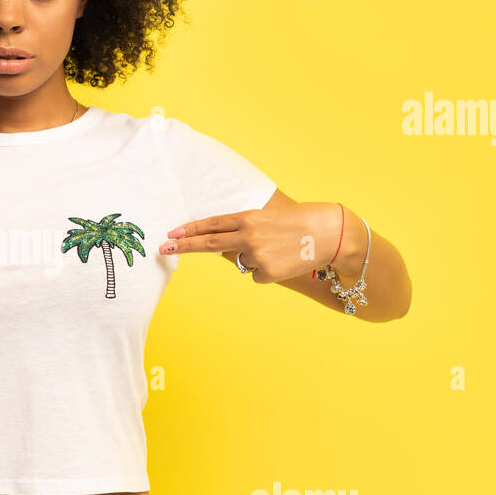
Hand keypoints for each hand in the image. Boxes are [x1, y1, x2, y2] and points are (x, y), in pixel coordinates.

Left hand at [158, 202, 350, 284]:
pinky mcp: (267, 273)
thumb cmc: (304, 222)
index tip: (171, 234)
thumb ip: (246, 231)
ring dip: (256, 260)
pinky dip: (269, 272)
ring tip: (281, 249)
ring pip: (242, 263)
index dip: (191, 229)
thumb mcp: (270, 219)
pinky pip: (258, 276)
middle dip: (184, 246)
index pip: (212, 224)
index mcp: (249, 218)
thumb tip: (227, 251)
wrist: (332, 233)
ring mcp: (256, 255)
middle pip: (209, 242)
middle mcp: (248, 236)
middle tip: (163, 250)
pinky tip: (286, 261)